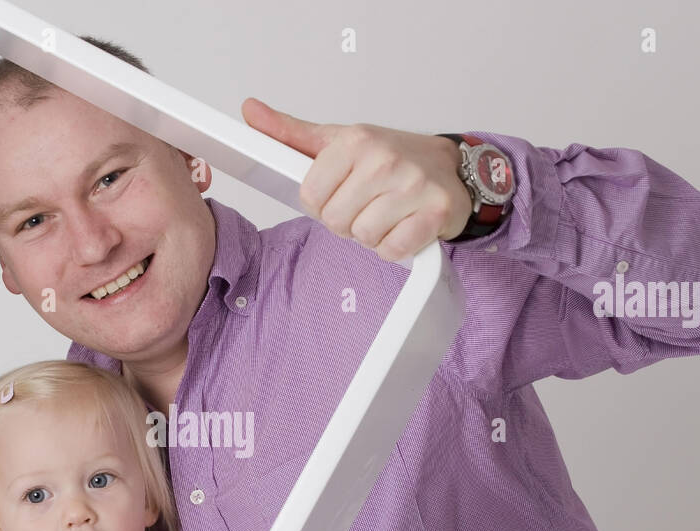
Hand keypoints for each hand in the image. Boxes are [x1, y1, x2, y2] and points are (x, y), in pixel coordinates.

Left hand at [241, 97, 472, 260]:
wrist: (449, 166)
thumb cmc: (391, 156)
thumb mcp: (339, 141)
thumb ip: (291, 133)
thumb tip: (251, 111)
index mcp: (356, 141)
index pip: (310, 195)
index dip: (321, 204)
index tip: (339, 194)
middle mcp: (385, 160)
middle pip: (336, 220)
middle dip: (347, 222)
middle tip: (366, 205)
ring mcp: (413, 186)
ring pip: (364, 236)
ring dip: (372, 235)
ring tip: (386, 214)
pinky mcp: (435, 212)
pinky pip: (394, 250)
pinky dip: (396, 247)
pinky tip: (404, 226)